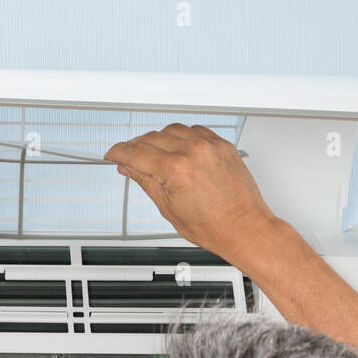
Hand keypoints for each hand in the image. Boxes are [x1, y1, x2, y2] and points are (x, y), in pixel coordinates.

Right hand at [105, 124, 276, 260]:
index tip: (113, 154)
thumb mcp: (168, 208)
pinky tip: (179, 148)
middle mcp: (193, 152)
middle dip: (136, 147)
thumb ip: (145, 182)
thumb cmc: (213, 227)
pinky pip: (195, 130)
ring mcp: (210, 146)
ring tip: (155, 155)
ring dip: (158, 139)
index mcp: (176, 170)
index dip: (119, 152)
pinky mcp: (222, 145)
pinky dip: (182, 136)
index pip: (136, 152)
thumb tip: (129, 168)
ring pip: (172, 129)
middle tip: (130, 159)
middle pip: (151, 138)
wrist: (244, 228)